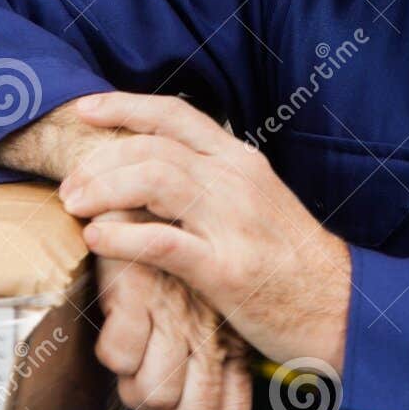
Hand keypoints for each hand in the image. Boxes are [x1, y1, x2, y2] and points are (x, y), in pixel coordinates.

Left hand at [59, 94, 350, 380]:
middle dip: (101, 158)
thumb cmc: (291, 258)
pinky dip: (122, 237)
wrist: (338, 304)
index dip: (124, 105)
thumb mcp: (256, 201)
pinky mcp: (225, 269)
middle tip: (70, 183)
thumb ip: (214, 180)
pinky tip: (96, 240)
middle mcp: (236, 180)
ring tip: (75, 206)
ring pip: (155, 181)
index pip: (175, 113)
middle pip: (155, 145)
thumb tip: (159, 168)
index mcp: (241, 159)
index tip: (85, 110)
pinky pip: (163, 242)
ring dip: (104, 189)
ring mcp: (232, 222)